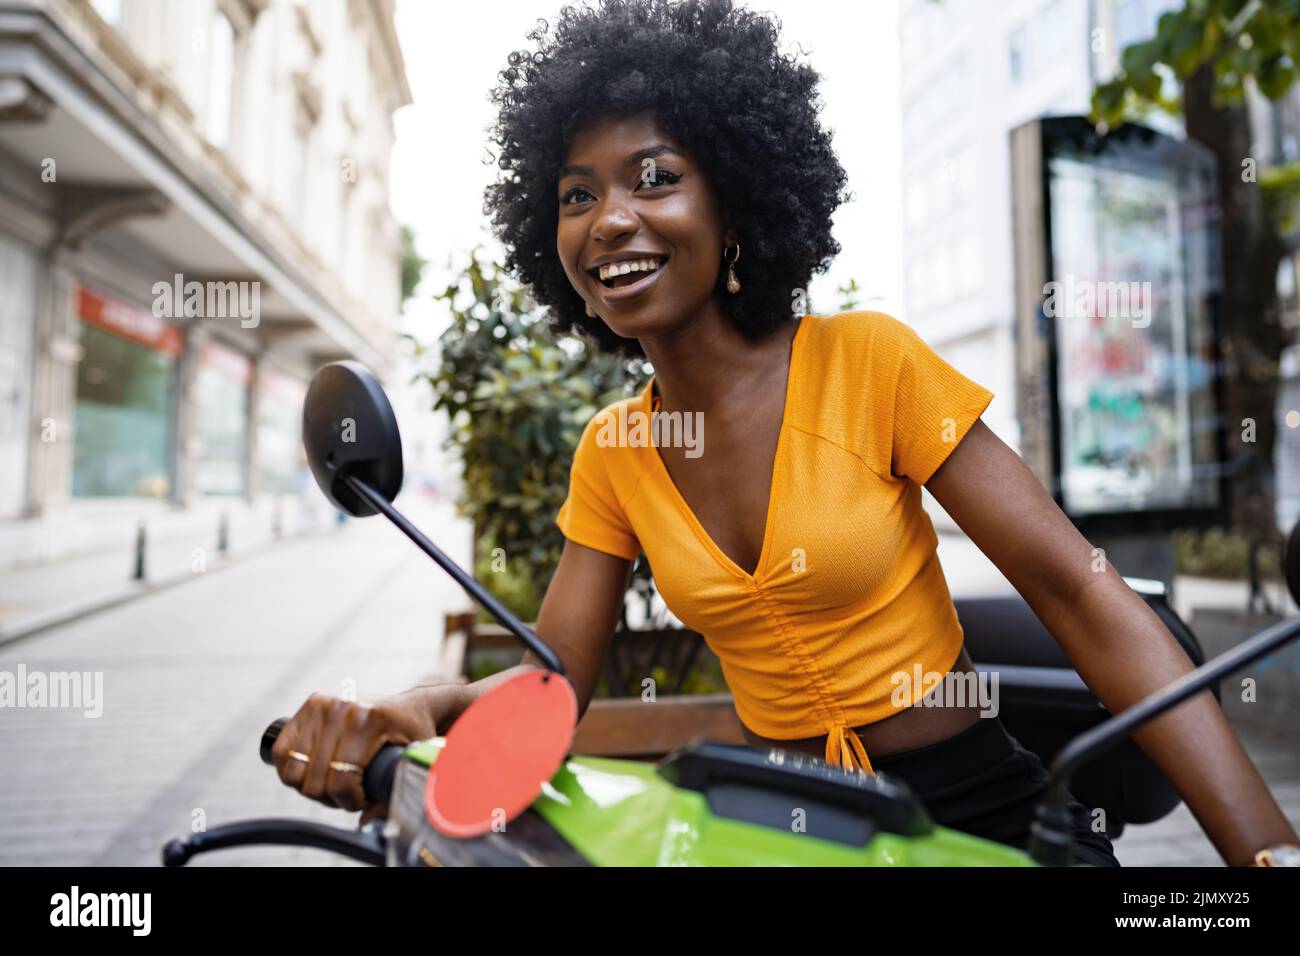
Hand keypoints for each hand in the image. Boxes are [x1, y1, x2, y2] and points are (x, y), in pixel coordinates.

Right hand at [271, 683, 465, 819]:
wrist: (410, 706)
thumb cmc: (413, 737)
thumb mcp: (411, 762)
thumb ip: (392, 793)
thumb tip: (365, 820)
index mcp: (368, 720)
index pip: (341, 780)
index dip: (350, 802)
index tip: (364, 800)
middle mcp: (341, 709)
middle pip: (315, 781)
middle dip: (332, 798)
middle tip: (350, 793)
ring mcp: (322, 704)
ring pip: (293, 770)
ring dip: (311, 787)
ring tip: (332, 783)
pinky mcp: (310, 705)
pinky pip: (281, 752)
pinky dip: (290, 771)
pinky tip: (311, 774)